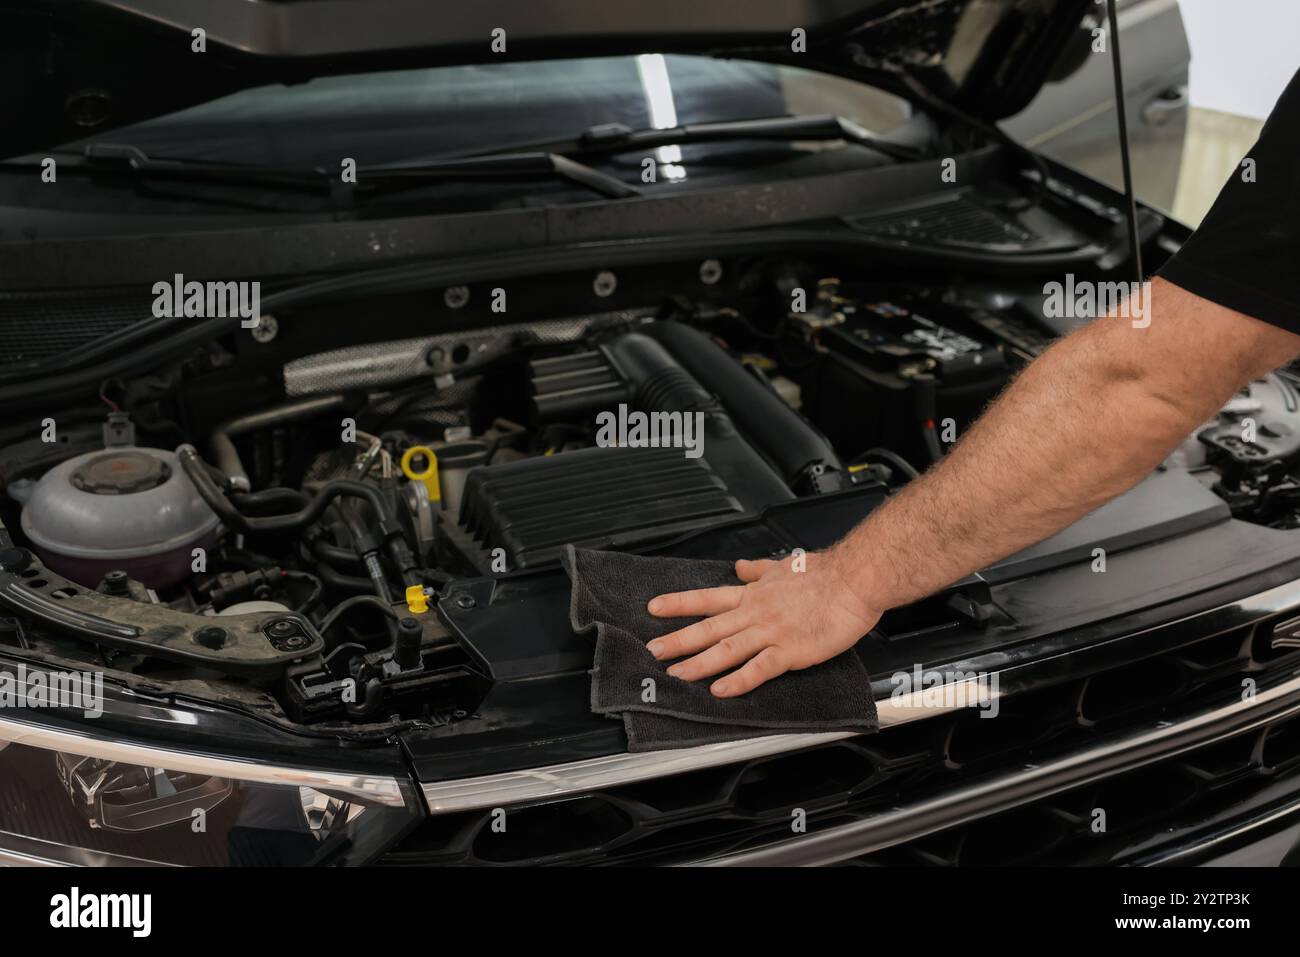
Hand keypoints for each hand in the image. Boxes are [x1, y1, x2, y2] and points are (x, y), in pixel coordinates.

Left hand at [645, 550, 880, 697]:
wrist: (854, 580)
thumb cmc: (826, 574)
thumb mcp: (783, 566)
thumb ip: (758, 569)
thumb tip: (740, 566)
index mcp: (754, 595)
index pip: (708, 598)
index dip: (679, 603)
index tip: (654, 608)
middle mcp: (756, 613)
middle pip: (709, 627)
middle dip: (678, 640)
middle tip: (652, 651)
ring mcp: (771, 632)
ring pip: (726, 649)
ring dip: (699, 663)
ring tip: (676, 675)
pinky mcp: (790, 650)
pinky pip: (759, 668)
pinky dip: (738, 681)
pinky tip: (721, 690)